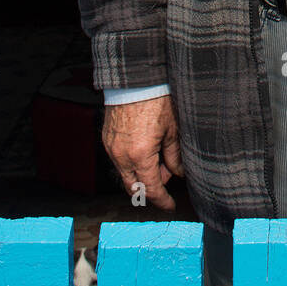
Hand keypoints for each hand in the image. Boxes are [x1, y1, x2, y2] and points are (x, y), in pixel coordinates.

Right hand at [102, 94, 184, 212]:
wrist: (135, 79)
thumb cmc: (156, 100)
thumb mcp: (173, 130)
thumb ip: (174, 157)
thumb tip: (179, 173)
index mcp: (140, 156)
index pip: (151, 189)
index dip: (162, 201)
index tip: (170, 205)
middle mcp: (121, 155)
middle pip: (133, 188)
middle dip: (149, 191)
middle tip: (166, 183)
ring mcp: (111, 147)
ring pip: (125, 174)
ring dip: (141, 175)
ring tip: (159, 161)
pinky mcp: (106, 139)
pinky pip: (118, 160)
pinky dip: (131, 164)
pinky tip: (146, 152)